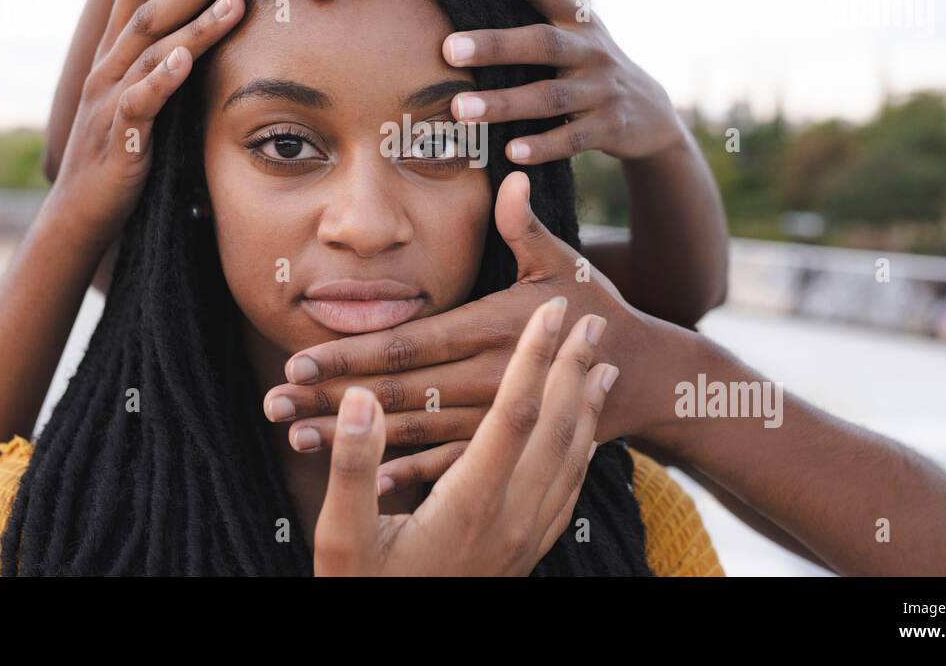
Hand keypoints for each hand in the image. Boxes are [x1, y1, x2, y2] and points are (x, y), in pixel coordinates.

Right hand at [46, 0, 244, 243]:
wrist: (82, 217)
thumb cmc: (123, 155)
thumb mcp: (145, 99)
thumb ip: (166, 60)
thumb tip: (204, 28)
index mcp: (115, 53)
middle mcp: (108, 68)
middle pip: (148, 7)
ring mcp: (111, 101)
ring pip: (151, 48)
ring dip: (194, 19)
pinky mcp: (120, 138)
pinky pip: (141, 103)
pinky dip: (163, 80)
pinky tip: (186, 61)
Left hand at [262, 171, 694, 493]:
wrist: (644, 376)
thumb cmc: (597, 309)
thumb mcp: (564, 264)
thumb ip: (526, 227)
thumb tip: (511, 176)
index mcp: (492, 329)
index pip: (408, 344)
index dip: (351, 354)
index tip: (297, 360)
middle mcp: (488, 378)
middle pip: (395, 392)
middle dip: (331, 399)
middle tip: (273, 406)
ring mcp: (494, 419)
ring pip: (411, 432)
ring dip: (353, 439)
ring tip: (296, 440)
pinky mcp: (506, 445)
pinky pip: (449, 464)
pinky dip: (407, 473)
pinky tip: (364, 480)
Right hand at [313, 296, 618, 575]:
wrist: (388, 656)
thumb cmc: (361, 594)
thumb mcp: (341, 539)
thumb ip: (353, 468)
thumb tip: (362, 400)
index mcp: (470, 506)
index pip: (515, 415)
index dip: (535, 358)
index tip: (553, 313)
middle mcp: (510, 520)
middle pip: (557, 431)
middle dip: (575, 369)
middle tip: (593, 318)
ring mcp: (523, 540)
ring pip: (571, 462)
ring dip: (588, 406)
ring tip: (603, 364)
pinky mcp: (524, 554)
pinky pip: (567, 493)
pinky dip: (582, 452)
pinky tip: (585, 436)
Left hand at [443, 0, 683, 162]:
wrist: (647, 113)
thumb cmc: (591, 53)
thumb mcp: (578, 10)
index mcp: (574, 16)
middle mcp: (588, 49)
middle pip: (541, 43)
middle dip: (496, 45)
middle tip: (446, 48)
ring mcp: (599, 90)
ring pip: (551, 95)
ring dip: (506, 102)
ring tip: (461, 108)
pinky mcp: (607, 129)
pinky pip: (573, 138)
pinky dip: (543, 145)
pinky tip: (510, 152)